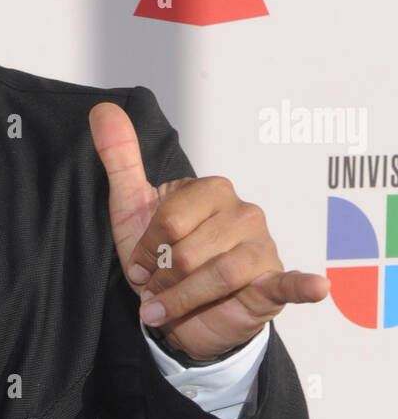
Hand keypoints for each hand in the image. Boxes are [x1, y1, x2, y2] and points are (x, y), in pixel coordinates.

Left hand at [88, 102, 329, 360]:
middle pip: (190, 251)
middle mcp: (244, 213)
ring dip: (182, 299)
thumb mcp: (132, 207)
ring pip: (217, 276)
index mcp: (213, 191)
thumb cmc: (159, 256)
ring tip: (167, 307)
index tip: (139, 265)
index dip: (146, 250)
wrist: (176, 309)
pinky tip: (317, 287)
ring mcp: (261, 247)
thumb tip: (102, 109)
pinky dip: (303, 284)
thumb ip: (121, 158)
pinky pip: (289, 282)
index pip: (171, 222)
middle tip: (158, 286)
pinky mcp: (272, 283)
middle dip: (163, 278)